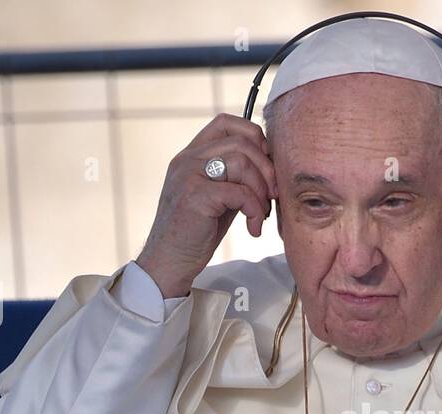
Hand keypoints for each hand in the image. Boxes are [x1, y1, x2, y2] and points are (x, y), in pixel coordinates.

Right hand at [136, 113, 277, 297]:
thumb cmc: (196, 233)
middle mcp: (187, 159)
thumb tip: (270, 163)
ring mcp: (188, 175)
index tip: (266, 166)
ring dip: (261, 191)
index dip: (254, 138)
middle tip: (272, 197)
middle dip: (267, 170)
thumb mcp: (218, 196)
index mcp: (191, 155)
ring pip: (242, 162)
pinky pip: (239, 191)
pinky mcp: (195, 196)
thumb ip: (235, 176)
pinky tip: (253, 228)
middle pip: (242, 142)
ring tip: (261, 215)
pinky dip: (254, 209)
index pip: (226, 123)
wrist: (169, 262)